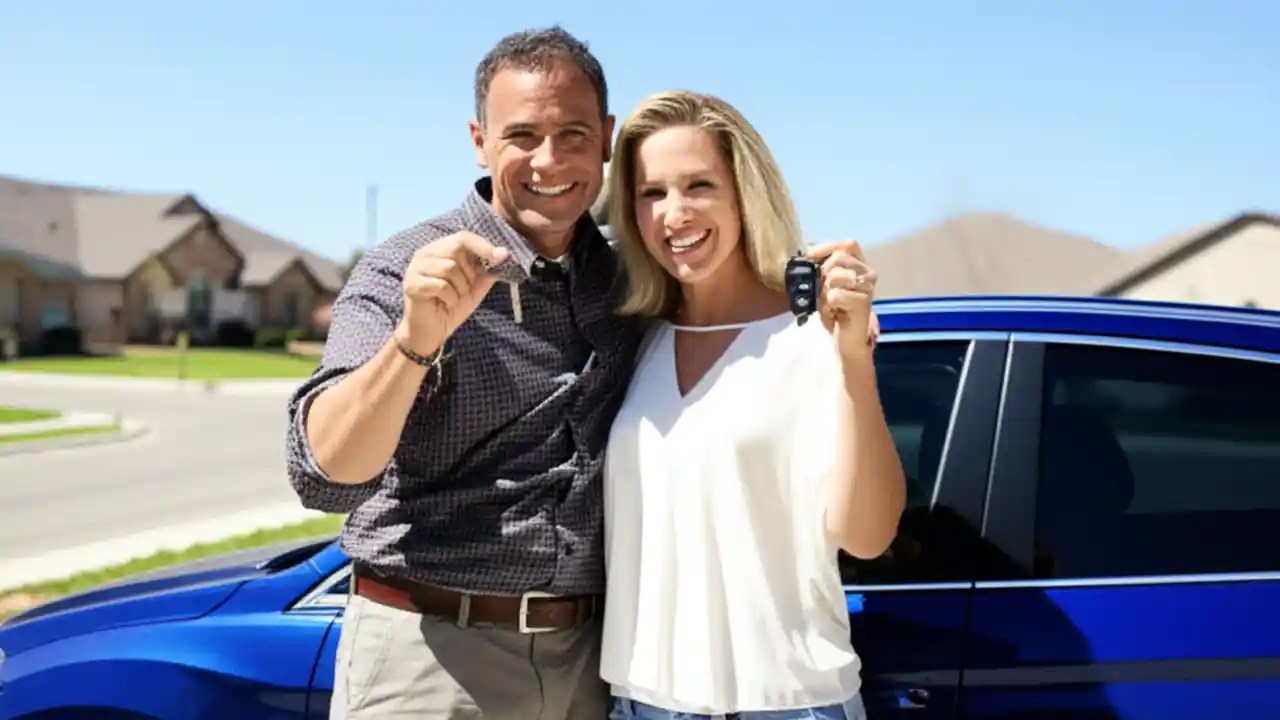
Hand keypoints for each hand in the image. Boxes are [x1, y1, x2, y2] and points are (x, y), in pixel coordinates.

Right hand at [395, 232, 509, 355]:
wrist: (432, 332)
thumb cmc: (451, 306)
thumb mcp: (474, 288)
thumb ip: (486, 272)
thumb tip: (504, 257)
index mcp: (440, 250)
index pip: (463, 237)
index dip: (484, 246)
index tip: (503, 256)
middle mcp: (425, 254)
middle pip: (456, 249)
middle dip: (469, 272)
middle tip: (466, 289)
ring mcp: (415, 268)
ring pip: (449, 268)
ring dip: (460, 288)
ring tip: (454, 299)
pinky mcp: (411, 284)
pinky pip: (440, 285)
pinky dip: (450, 298)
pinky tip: (445, 304)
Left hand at [805, 239, 878, 359]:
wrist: (847, 339)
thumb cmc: (837, 310)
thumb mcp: (827, 286)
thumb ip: (823, 270)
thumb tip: (809, 257)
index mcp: (860, 266)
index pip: (848, 245)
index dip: (828, 247)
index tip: (811, 256)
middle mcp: (868, 274)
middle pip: (839, 258)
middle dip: (824, 274)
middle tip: (824, 290)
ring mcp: (868, 288)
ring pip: (836, 276)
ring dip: (826, 291)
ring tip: (831, 303)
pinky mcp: (863, 303)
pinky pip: (836, 295)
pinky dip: (829, 305)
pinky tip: (835, 312)